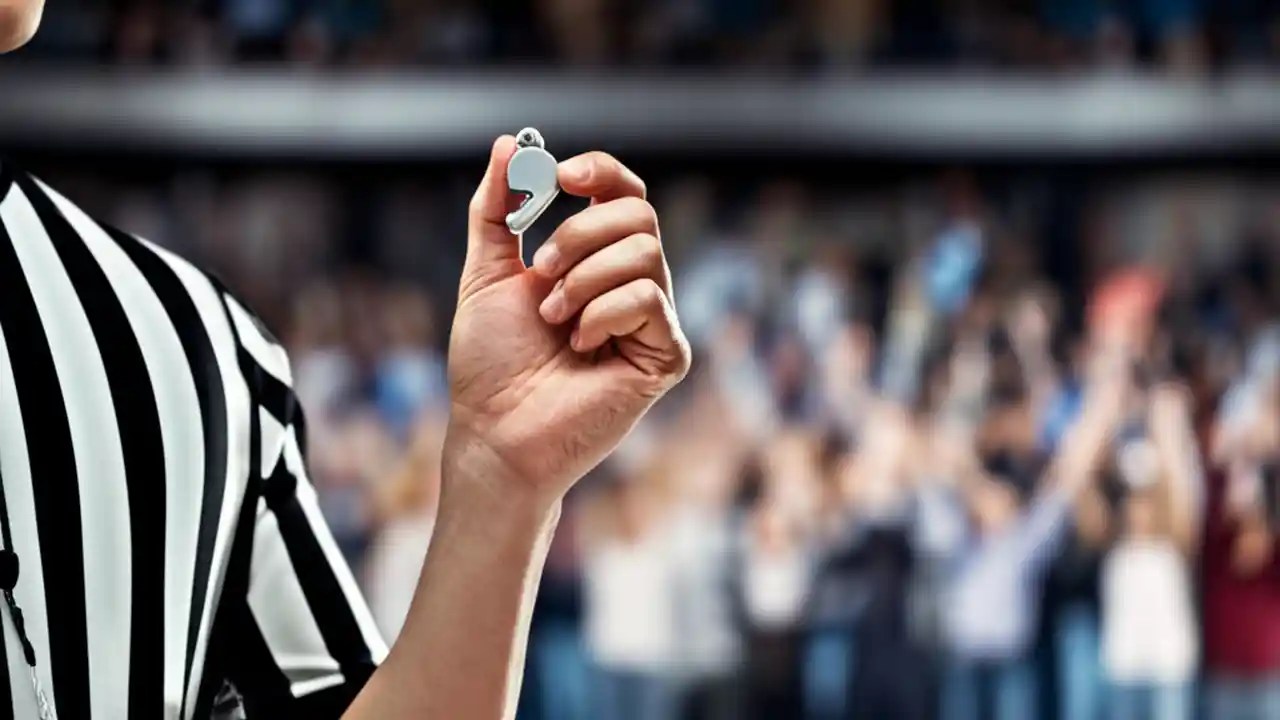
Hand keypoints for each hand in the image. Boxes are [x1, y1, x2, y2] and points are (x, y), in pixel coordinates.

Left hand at [445, 136, 690, 506]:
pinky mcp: (666, 356)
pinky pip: (649, 297)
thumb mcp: (486, 273)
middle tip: (542, 274)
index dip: (599, 173)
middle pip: (638, 214)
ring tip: (555, 319)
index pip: (623, 194)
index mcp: (597, 261)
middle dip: (578, 234)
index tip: (560, 176)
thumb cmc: (491, 363)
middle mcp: (633, 285)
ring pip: (645, 252)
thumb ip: (496, 211)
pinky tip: (580, 346)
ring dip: (583, 279)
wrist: (494, 430)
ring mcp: (653, 321)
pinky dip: (602, 312)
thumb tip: (509, 145)